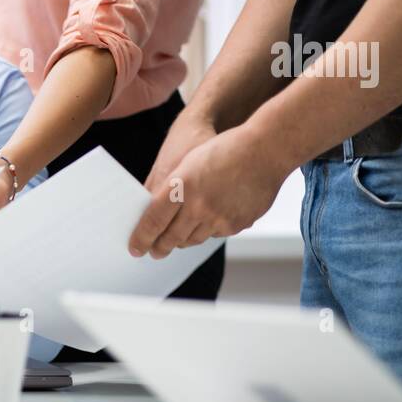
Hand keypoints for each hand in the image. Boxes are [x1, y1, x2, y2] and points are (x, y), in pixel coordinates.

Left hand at [129, 124, 288, 258]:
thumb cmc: (223, 150)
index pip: (153, 221)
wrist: (266, 150)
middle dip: (159, 248)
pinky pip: (215, 234)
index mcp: (181, 186)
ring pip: (193, 239)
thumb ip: (171, 189)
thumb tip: (154, 213)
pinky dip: (208, 229)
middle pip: (171, 237)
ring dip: (183, 240)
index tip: (135, 248)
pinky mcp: (236, 225)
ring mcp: (219, 218)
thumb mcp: (187, 163)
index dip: (141, 238)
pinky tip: (209, 219)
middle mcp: (198, 205)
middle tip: (154, 252)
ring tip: (176, 239)